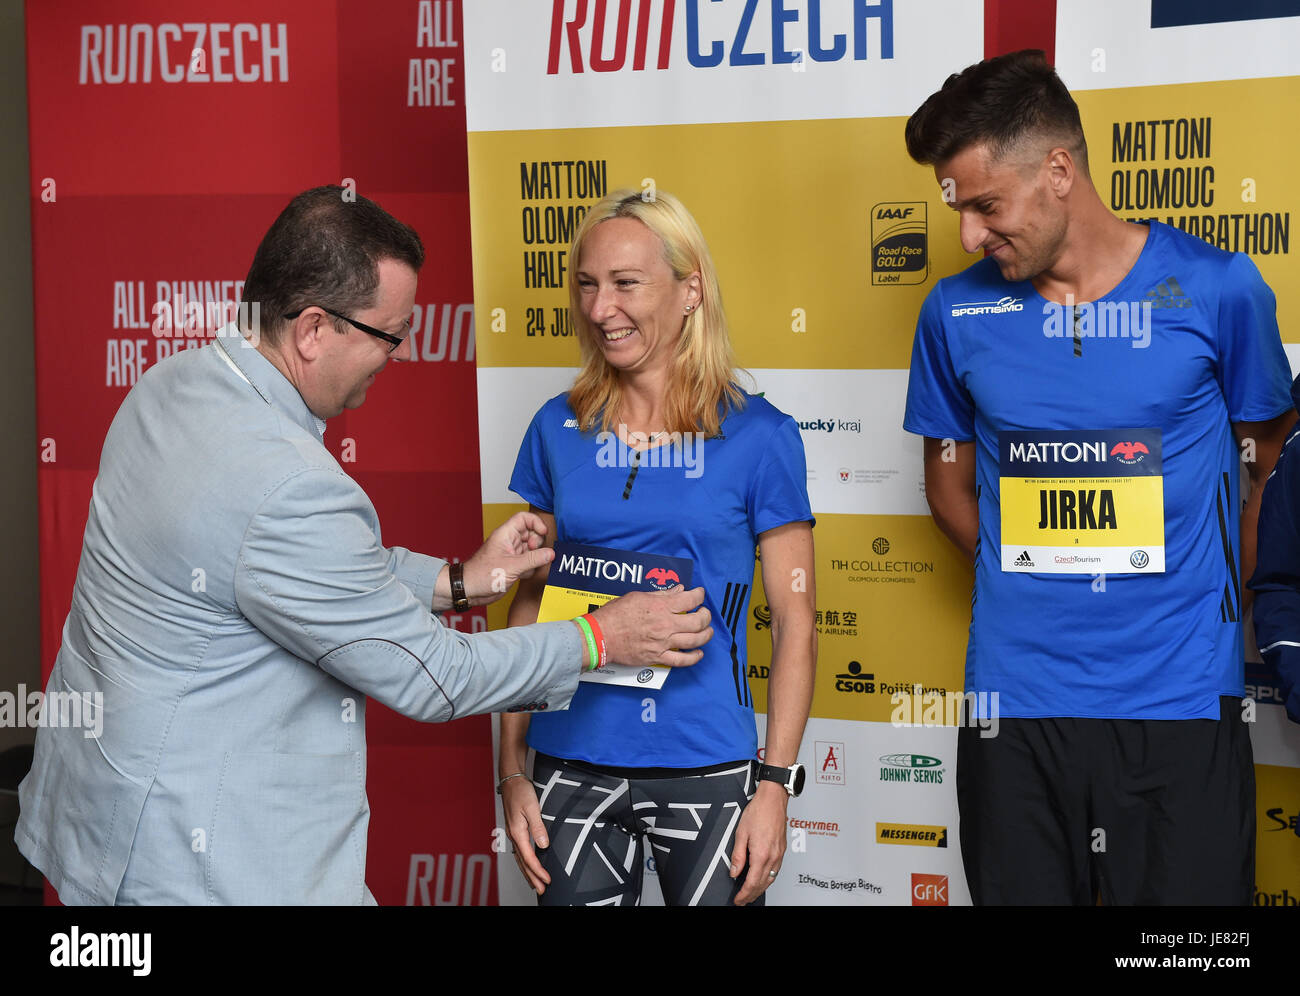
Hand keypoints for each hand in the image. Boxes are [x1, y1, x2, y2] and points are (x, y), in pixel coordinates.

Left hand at [462, 511, 554, 603]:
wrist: (470, 590)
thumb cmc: (482, 575)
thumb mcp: (511, 566)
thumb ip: (533, 559)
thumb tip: (550, 553)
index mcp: (506, 534)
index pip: (524, 518)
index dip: (536, 523)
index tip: (543, 534)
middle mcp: (510, 542)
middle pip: (531, 533)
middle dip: (538, 543)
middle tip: (535, 553)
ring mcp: (512, 554)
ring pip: (532, 549)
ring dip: (535, 558)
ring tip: (529, 566)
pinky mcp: (513, 566)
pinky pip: (529, 562)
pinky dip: (531, 568)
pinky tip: (523, 575)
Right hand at [501, 775, 551, 893]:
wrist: (511, 779)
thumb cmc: (521, 791)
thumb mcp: (532, 807)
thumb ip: (538, 826)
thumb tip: (543, 845)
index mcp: (517, 832)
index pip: (529, 857)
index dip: (538, 870)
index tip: (547, 880)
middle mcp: (513, 835)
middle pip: (522, 862)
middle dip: (532, 877)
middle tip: (542, 890)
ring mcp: (513, 833)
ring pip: (520, 858)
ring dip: (527, 872)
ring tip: (535, 883)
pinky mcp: (515, 829)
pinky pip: (519, 851)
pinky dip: (524, 861)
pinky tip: (528, 864)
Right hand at [592, 586, 712, 667]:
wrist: (600, 636)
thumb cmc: (614, 615)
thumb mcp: (637, 596)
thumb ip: (660, 595)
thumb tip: (678, 590)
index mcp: (661, 606)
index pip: (690, 599)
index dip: (699, 595)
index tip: (700, 594)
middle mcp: (666, 624)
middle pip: (698, 621)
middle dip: (706, 616)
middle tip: (705, 613)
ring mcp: (663, 642)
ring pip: (695, 640)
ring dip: (705, 635)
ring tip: (707, 631)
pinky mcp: (657, 657)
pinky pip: (681, 660)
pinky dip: (693, 657)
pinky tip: (698, 653)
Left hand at [729, 782, 787, 904]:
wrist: (773, 800)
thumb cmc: (758, 812)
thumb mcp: (741, 833)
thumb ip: (737, 855)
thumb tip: (734, 871)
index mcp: (761, 854)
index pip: (752, 882)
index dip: (744, 894)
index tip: (738, 900)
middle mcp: (773, 857)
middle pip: (762, 884)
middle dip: (751, 895)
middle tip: (742, 901)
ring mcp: (779, 854)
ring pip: (771, 880)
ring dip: (760, 889)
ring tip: (750, 894)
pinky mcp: (782, 850)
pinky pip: (776, 871)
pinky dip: (768, 880)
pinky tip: (762, 880)